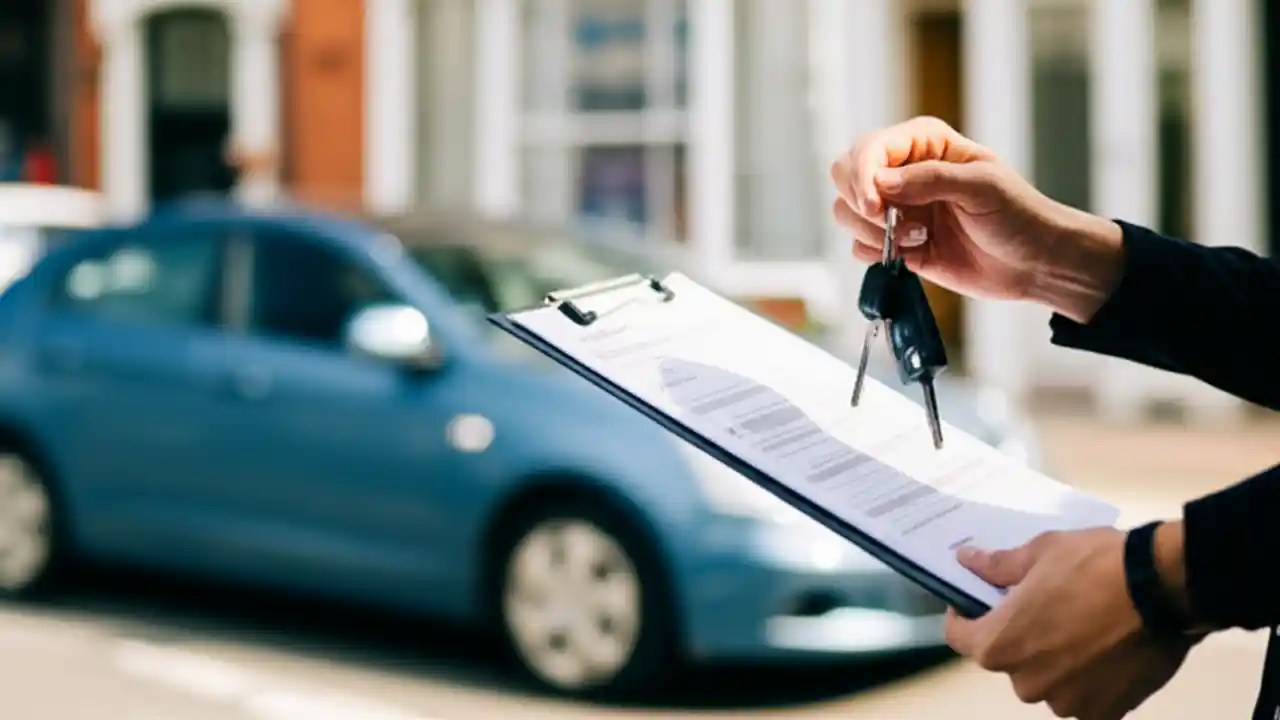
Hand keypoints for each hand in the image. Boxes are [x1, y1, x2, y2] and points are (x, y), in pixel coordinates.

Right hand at [829, 116, 1124, 321]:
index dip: (862, 176)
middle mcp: (903, 171)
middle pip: (844, 174)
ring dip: (873, 232)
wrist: (1032, 262)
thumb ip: (930, 179)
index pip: (868, 148)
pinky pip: (859, 245)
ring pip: (846, 212)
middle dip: (861, 204)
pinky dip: (876, 254)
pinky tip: (914, 254)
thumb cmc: (1018, 215)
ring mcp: (896, 208)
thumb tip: (879, 182)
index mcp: (923, 143)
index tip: (874, 207)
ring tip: (918, 239)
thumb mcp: (982, 187)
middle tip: (892, 223)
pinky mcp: (894, 242)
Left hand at [946, 528, 1195, 718]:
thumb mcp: (1040, 552)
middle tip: (1044, 605)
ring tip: (1082, 626)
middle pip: (1008, 659)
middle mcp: (1027, 684)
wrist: (1163, 590)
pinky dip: (1090, 677)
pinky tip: (1106, 649)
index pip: (959, 638)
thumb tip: (968, 561)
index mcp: (1000, 646)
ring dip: (1056, 659)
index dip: (963, 616)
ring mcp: (1068, 703)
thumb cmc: (1093, 566)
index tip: (975, 600)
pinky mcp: (1107, 712)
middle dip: (1019, 635)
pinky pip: (1085, 696)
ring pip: (1048, 680)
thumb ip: (997, 566)